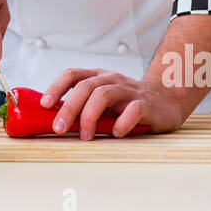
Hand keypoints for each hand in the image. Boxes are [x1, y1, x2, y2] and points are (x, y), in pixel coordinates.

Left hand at [40, 69, 188, 137]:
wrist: (167, 100)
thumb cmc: (128, 104)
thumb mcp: (103, 101)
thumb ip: (83, 107)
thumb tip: (53, 122)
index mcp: (98, 77)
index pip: (72, 74)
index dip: (56, 87)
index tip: (44, 105)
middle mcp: (112, 80)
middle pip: (85, 87)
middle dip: (69, 108)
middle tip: (59, 128)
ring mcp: (129, 91)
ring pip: (104, 94)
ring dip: (90, 116)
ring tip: (85, 136)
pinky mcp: (146, 104)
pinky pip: (133, 110)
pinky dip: (122, 122)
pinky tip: (116, 134)